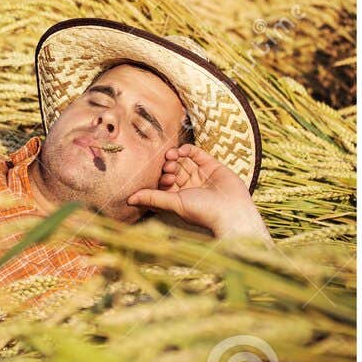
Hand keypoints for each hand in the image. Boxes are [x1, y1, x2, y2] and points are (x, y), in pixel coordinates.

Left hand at [126, 144, 268, 240]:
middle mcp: (189, 186)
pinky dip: (188, 150)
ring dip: (175, 156)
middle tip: (166, 166)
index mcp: (179, 198)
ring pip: (183, 161)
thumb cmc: (202, 211)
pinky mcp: (212, 165)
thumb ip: (152, 198)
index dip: (159, 178)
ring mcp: (201, 175)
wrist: (232, 210)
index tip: (161, 178)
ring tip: (171, 155)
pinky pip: (197, 154)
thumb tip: (129, 199)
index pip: (163, 183)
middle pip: (173, 170)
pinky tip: (182, 150)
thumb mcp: (174, 203)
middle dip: (167, 166)